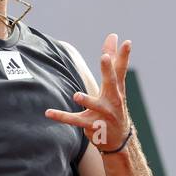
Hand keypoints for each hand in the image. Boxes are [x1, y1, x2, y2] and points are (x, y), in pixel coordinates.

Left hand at [44, 32, 131, 150]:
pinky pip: (74, 120)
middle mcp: (113, 100)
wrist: (118, 140)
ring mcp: (103, 114)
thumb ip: (112, 61)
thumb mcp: (115, 85)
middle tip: (104, 58)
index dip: (124, 56)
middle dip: (108, 70)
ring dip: (86, 100)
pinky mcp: (91, 125)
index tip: (127, 42)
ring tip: (77, 95)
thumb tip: (113, 36)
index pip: (121, 70)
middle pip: (111, 83)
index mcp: (117, 89)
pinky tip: (48, 112)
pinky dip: (61, 116)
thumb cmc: (115, 106)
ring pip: (94, 105)